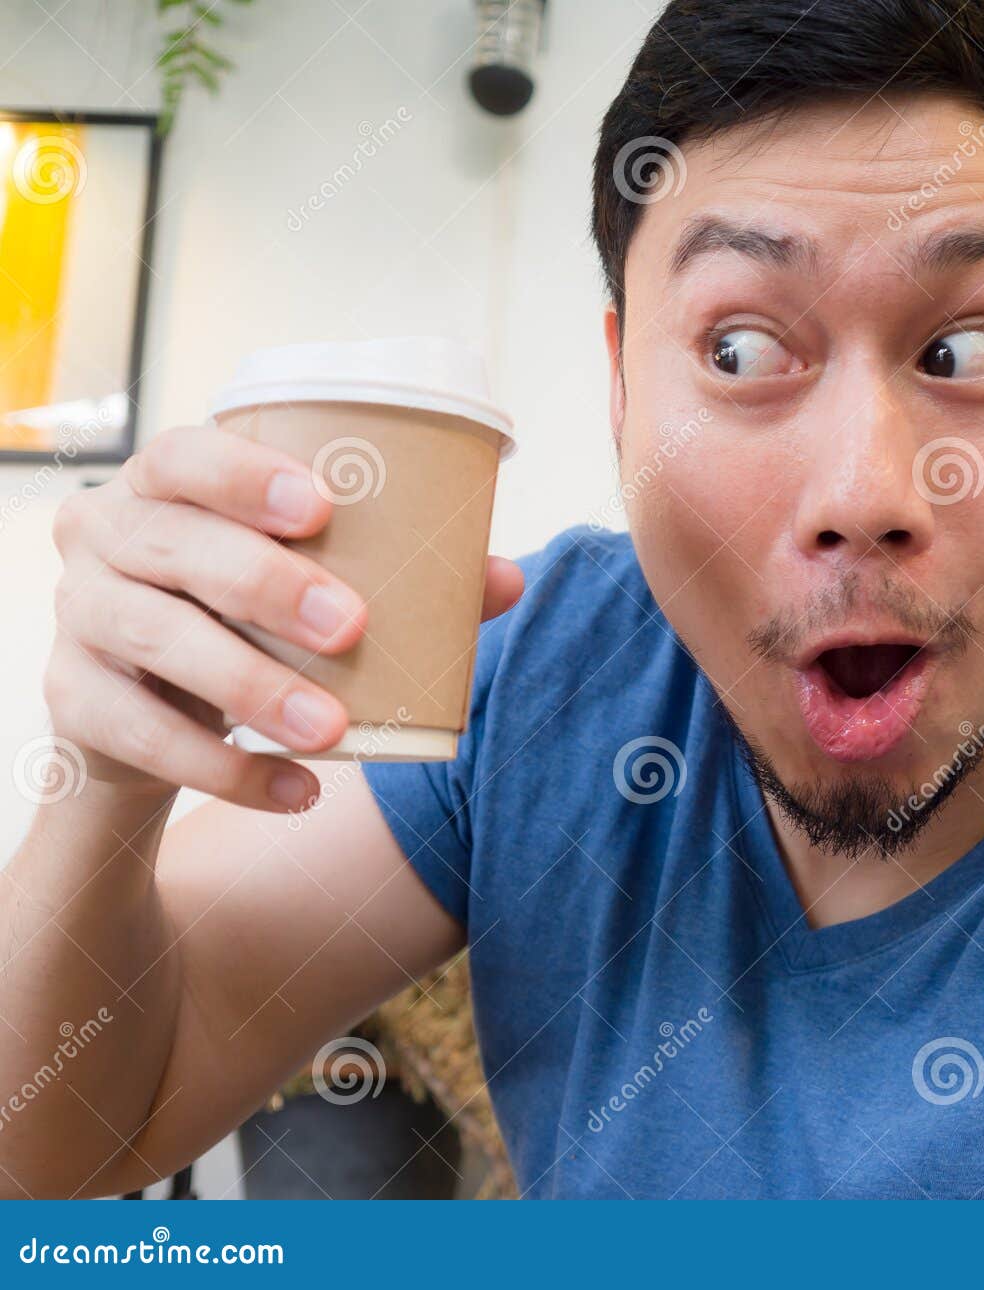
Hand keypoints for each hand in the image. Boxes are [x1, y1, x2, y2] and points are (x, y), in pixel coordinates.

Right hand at [45, 425, 524, 812]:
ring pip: (156, 640)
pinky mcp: (73, 701)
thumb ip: (406, 577)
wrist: (152, 711)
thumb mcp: (308, 585)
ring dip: (252, 687)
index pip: (182, 455)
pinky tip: (297, 789)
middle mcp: (104, 536)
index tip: (322, 507)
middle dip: (265, 585)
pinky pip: (143, 735)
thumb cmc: (247, 617)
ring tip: (332, 730)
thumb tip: (508, 578)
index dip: (244, 474)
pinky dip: (226, 771)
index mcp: (164, 488)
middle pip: (174, 546)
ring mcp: (77, 617)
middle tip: (350, 626)